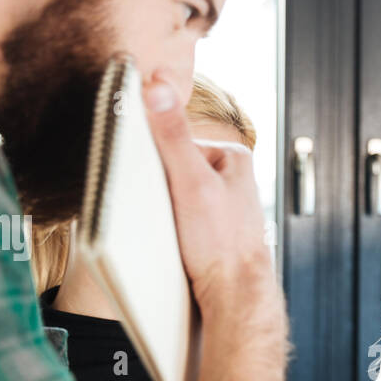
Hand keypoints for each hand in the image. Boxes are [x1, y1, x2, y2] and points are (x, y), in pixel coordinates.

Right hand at [142, 72, 272, 308]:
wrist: (235, 300)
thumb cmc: (219, 244)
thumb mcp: (189, 182)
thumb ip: (171, 134)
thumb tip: (155, 80)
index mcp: (234, 158)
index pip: (176, 142)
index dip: (153, 162)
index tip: (145, 184)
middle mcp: (234, 180)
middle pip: (176, 170)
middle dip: (158, 190)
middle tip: (158, 214)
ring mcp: (227, 208)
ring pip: (178, 198)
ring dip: (162, 213)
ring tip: (166, 233)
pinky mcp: (218, 233)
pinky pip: (184, 222)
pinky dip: (172, 231)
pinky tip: (171, 244)